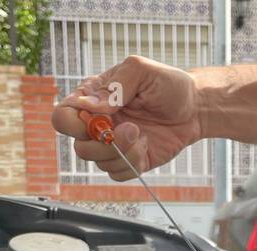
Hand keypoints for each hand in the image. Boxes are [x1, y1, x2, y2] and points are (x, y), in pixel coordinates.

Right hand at [53, 56, 203, 180]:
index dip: (73, 125)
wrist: (194, 108)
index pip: (62, 117)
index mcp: (92, 98)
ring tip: (141, 134)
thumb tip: (93, 107)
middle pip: (79, 148)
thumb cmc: (167, 85)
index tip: (101, 120)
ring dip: (123, 152)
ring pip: (99, 163)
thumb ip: (116, 86)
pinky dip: (132, 164)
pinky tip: (145, 146)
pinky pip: (117, 174)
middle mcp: (98, 123)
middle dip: (104, 143)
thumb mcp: (141, 70)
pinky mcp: (129, 161)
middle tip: (130, 128)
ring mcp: (112, 144)